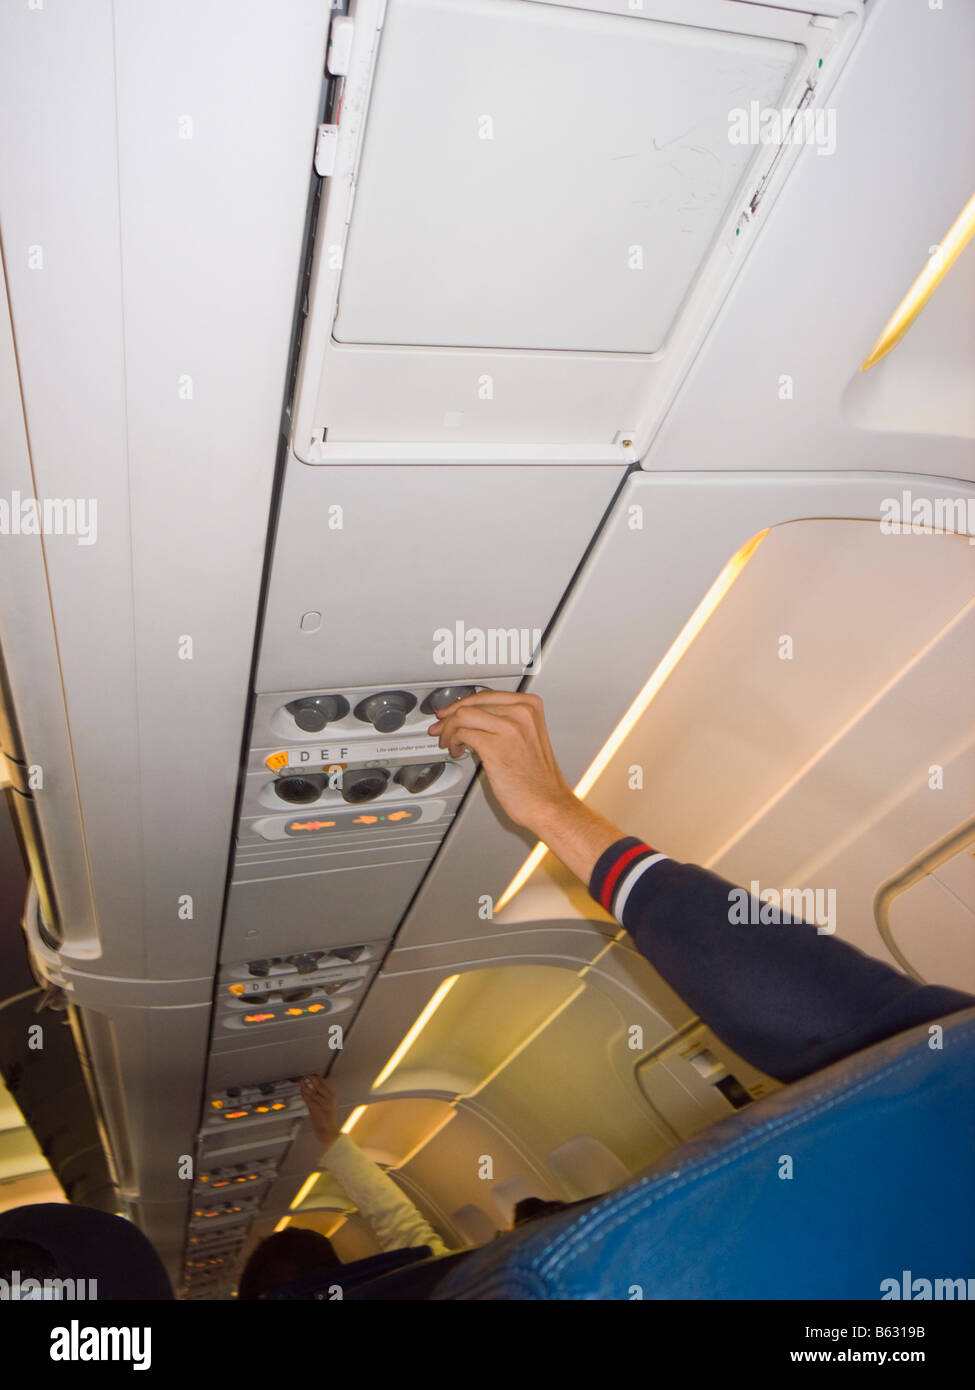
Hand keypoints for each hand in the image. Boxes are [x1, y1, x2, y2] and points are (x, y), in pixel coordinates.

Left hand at [300, 1074, 340, 1151]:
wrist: (328, 1131)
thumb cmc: (328, 1119)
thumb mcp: (329, 1105)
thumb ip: (323, 1096)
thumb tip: (314, 1088)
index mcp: (332, 1097)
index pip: (324, 1084)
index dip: (318, 1077)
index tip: (313, 1074)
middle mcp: (328, 1099)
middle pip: (319, 1085)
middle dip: (312, 1079)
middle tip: (307, 1075)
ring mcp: (322, 1104)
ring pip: (312, 1092)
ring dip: (306, 1086)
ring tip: (302, 1081)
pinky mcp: (315, 1109)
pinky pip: (308, 1099)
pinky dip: (304, 1093)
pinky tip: (301, 1090)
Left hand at [428, 691, 626, 884]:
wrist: (546, 802)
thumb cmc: (537, 779)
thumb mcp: (528, 736)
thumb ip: (507, 721)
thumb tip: (476, 718)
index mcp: (530, 706)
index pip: (487, 695)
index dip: (464, 703)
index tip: (452, 711)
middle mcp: (521, 712)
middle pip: (473, 703)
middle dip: (451, 715)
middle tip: (441, 725)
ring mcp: (508, 727)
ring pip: (463, 715)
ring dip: (448, 729)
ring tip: (447, 741)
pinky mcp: (494, 746)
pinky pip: (462, 733)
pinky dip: (452, 741)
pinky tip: (456, 750)